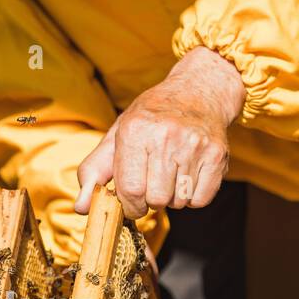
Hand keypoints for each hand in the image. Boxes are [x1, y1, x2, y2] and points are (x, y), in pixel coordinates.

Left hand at [74, 47, 243, 218]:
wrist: (199, 92)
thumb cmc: (152, 117)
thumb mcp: (118, 135)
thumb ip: (95, 171)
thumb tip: (81, 207)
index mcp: (136, 131)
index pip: (130, 189)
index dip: (129, 205)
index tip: (131, 202)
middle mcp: (167, 136)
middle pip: (156, 200)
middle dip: (150, 201)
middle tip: (152, 184)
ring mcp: (195, 146)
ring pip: (179, 202)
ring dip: (172, 198)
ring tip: (170, 174)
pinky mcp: (218, 155)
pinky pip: (200, 200)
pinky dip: (192, 197)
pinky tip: (187, 175)